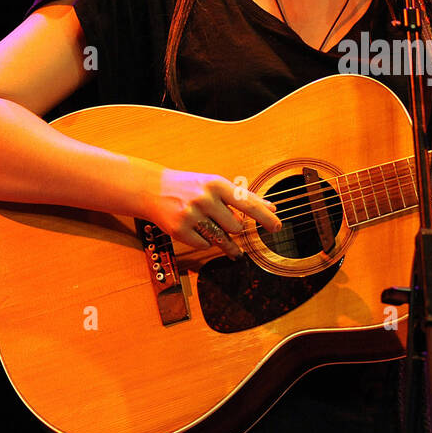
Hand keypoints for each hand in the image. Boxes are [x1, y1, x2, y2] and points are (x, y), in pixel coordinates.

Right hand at [146, 170, 281, 257]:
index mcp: (216, 183)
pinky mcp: (179, 231)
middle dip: (235, 228)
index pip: (247, 202)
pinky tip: (198, 233)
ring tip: (233, 249)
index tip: (277, 227)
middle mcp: (204, 198)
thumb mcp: (216, 185)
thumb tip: (271, 207)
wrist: (154, 189)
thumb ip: (244, 196)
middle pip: (235, 226)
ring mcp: (191, 215)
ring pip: (221, 238)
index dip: (264, 217)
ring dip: (226, 242)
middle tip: (228, 224)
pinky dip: (205, 242)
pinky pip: (204, 245)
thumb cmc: (191, 186)